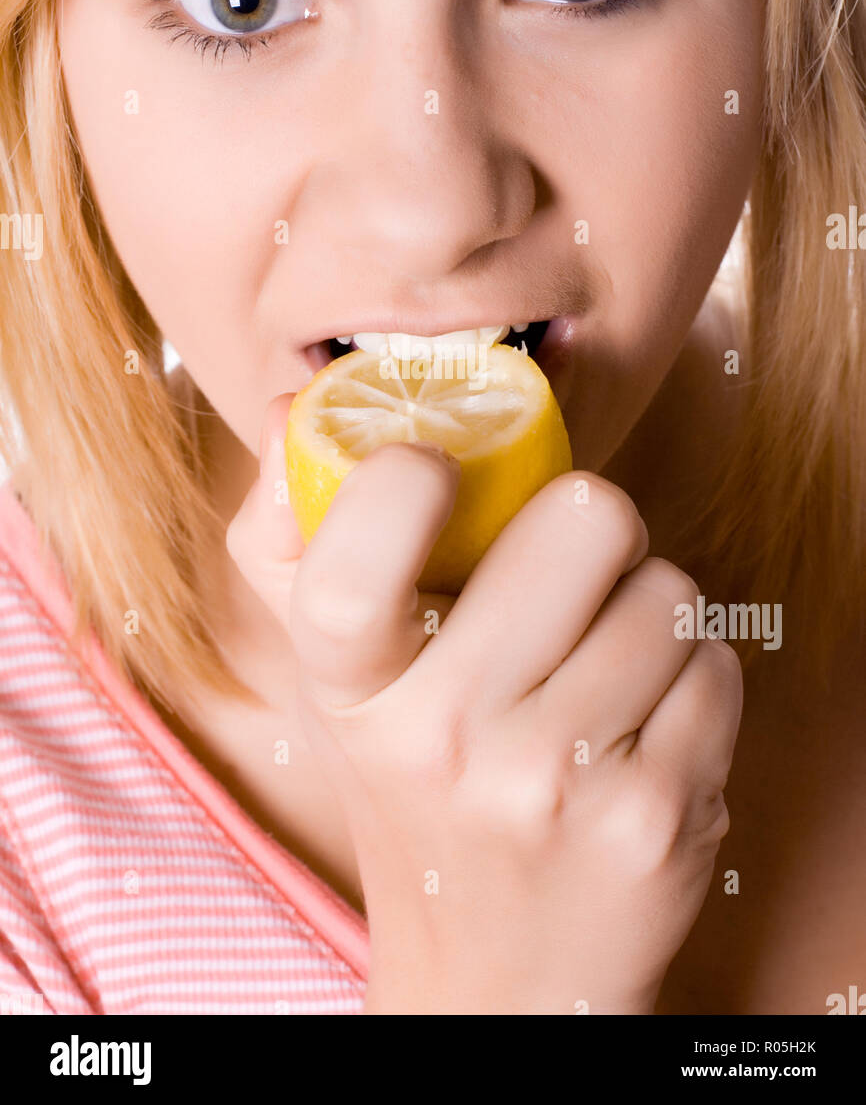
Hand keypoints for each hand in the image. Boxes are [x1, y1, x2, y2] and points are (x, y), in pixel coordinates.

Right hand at [227, 396, 742, 1014]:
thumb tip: (293, 407)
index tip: (434, 472)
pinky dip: (688, 682)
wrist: (504, 973)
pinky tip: (638, 732)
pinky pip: (715, 664)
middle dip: (589, 528)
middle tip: (564, 575)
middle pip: (587, 519)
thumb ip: (296, 539)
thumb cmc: (420, 789)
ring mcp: (558, 785)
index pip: (350, 564)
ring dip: (644, 612)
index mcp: (355, 694)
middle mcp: (448, 744)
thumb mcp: (337, 682)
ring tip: (595, 672)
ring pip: (668, 592)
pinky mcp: (659, 818)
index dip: (403, 481)